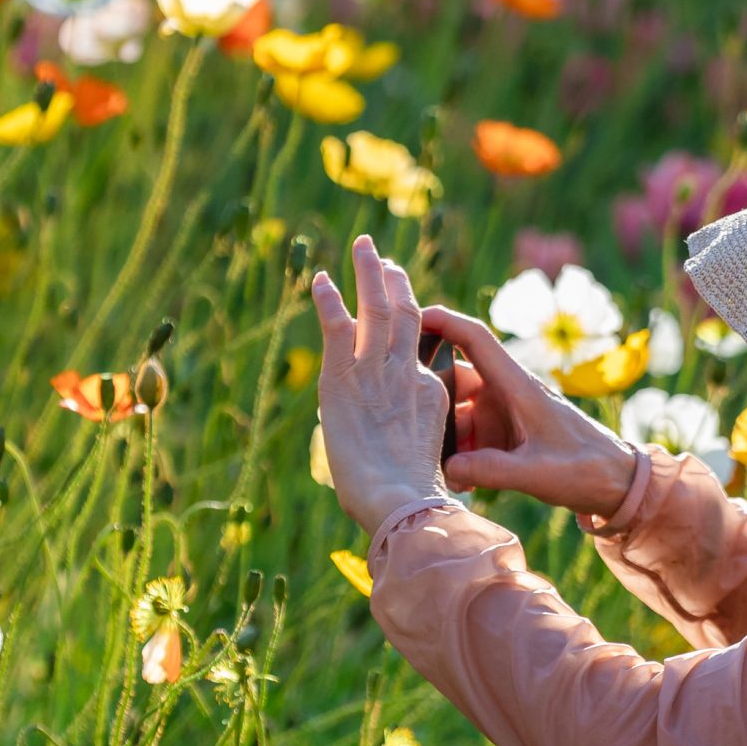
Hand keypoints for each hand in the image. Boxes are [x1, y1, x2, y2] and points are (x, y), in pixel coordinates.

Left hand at [311, 236, 455, 534]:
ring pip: (375, 309)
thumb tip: (412, 467)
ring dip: (368, 274)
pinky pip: (337, 326)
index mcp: (427, 393)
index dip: (410, 318)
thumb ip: (416, 451)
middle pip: (404, 315)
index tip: (401, 297)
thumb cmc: (411, 500)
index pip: (417, 347)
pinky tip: (319, 279)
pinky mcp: (344, 375)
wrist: (403, 499)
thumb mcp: (422, 465)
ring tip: (363, 245)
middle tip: (385, 259)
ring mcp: (376, 370)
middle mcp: (404, 373)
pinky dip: (328, 300)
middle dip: (393, 282)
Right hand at [421, 304, 638, 517]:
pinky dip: (457, 455)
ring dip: (441, 435)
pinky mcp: (504, 438)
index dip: (442, 322)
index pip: (475, 339)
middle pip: (453, 379)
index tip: (410, 317)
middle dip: (427, 395)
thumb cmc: (587, 470)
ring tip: (426, 460)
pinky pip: (468, 439)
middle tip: (399, 416)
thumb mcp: (539, 473)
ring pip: (456, 413)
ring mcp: (503, 416)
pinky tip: (456, 480)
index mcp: (518, 386)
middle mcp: (506, 394)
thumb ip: (493, 470)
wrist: (617, 486)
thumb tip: (449, 469)